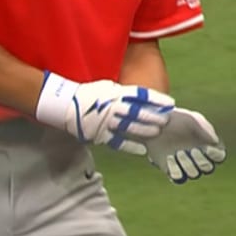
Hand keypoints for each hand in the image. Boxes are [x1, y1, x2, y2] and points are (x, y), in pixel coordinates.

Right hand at [34, 72, 172, 154]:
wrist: (66, 105)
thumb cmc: (90, 94)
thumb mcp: (108, 86)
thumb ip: (125, 93)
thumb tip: (143, 98)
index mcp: (115, 93)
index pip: (140, 95)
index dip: (156, 99)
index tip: (169, 103)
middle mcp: (112, 107)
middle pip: (137, 112)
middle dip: (154, 116)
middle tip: (166, 120)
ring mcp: (106, 121)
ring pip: (130, 127)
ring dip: (145, 130)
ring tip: (157, 132)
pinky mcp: (100, 134)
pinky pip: (118, 141)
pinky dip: (131, 145)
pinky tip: (143, 149)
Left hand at [145, 107, 225, 183]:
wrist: (156, 124)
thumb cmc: (177, 119)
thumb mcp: (191, 119)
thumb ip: (204, 128)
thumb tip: (215, 141)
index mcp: (208, 146)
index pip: (219, 156)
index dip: (215, 155)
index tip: (207, 148)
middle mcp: (199, 159)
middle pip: (208, 168)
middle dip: (201, 161)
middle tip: (193, 150)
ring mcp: (186, 166)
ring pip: (194, 174)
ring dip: (188, 165)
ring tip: (178, 152)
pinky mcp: (172, 170)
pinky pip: (178, 177)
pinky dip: (176, 169)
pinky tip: (170, 157)